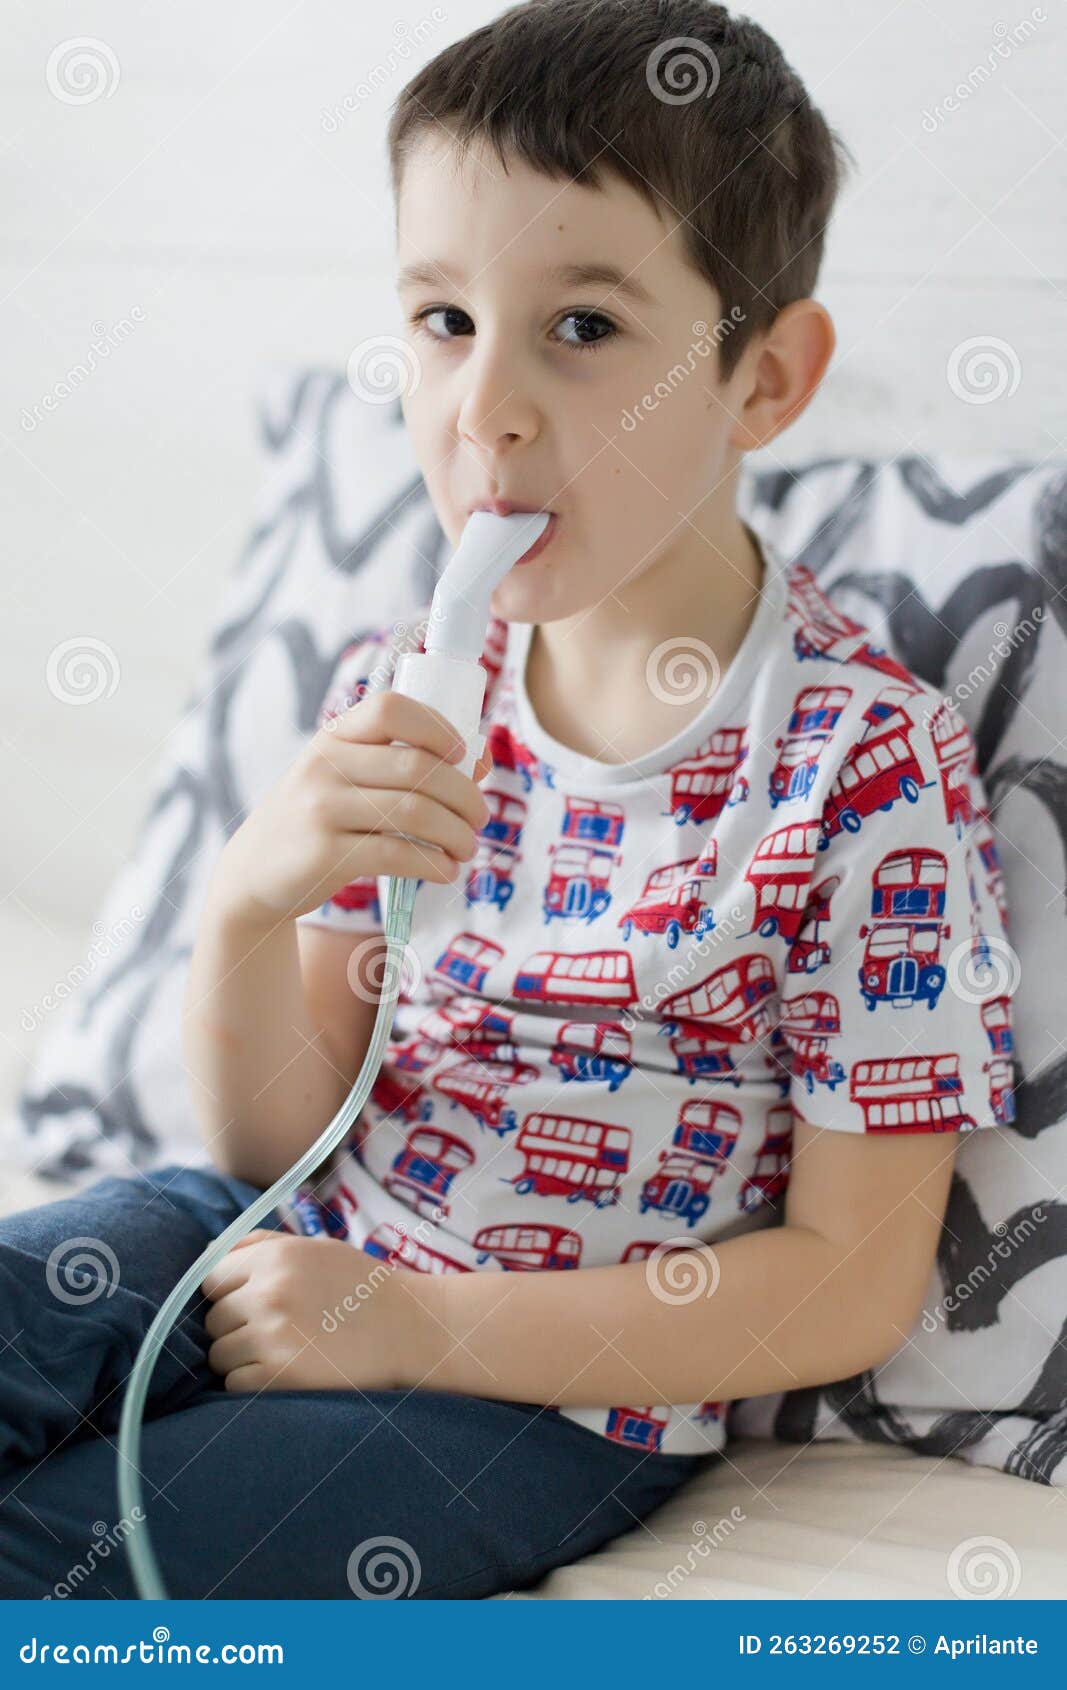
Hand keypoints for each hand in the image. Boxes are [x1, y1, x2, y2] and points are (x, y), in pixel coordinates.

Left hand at [198, 1229, 436, 1393]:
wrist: (413, 1330)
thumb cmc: (362, 1288)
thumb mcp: (316, 1248)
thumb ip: (261, 1245)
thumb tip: (206, 1258)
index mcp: (276, 1257)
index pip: (210, 1279)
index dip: (227, 1294)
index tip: (251, 1305)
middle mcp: (268, 1293)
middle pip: (213, 1320)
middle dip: (235, 1327)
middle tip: (275, 1332)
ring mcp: (272, 1337)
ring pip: (219, 1355)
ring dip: (241, 1359)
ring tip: (282, 1353)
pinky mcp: (279, 1378)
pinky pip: (234, 1385)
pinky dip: (253, 1384)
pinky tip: (286, 1373)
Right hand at [210, 689, 493, 927]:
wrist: (254, 874)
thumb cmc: (317, 821)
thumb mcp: (346, 781)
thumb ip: (406, 765)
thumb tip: (481, 760)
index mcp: (333, 737)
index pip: (391, 709)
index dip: (437, 726)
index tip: (462, 754)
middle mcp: (324, 765)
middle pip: (418, 767)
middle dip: (464, 794)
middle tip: (480, 816)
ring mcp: (321, 808)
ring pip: (415, 811)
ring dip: (457, 833)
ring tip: (468, 847)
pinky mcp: (325, 854)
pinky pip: (397, 853)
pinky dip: (434, 863)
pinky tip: (445, 870)